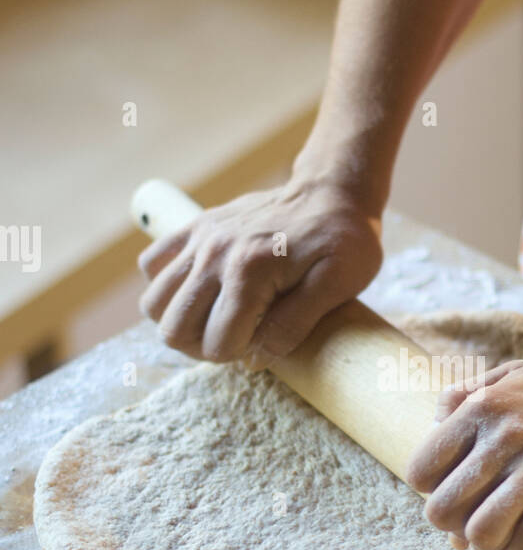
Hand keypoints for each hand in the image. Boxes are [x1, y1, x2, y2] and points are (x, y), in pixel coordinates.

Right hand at [138, 177, 382, 361]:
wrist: (333, 191)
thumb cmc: (344, 241)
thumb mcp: (338, 286)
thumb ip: (295, 325)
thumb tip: (254, 359)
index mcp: (250, 272)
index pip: (216, 344)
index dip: (237, 355)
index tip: (260, 343)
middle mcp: (215, 254)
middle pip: (173, 328)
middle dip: (201, 347)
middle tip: (234, 339)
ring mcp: (201, 238)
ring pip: (154, 302)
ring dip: (179, 321)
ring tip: (214, 319)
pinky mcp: (196, 226)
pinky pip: (152, 263)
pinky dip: (167, 286)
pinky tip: (199, 290)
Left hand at [405, 361, 522, 549]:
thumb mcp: (516, 378)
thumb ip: (469, 391)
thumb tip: (433, 422)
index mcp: (486, 406)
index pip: (423, 469)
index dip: (433, 494)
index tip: (453, 504)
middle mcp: (510, 431)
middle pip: (446, 508)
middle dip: (452, 532)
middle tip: (469, 537)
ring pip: (483, 531)